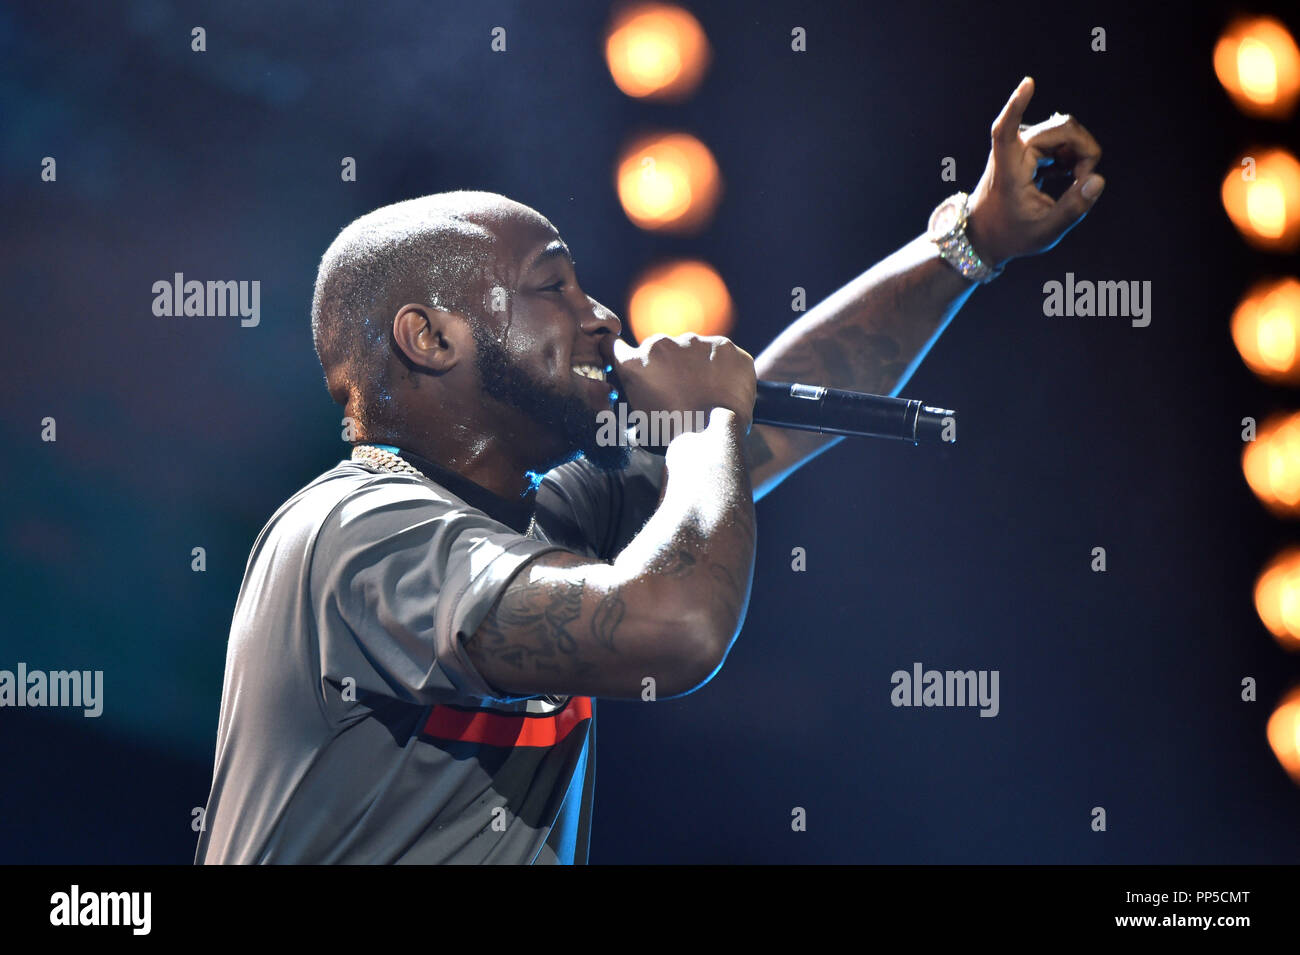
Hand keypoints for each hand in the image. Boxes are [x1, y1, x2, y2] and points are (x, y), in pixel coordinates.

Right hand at [603, 333, 756, 432]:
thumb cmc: (673, 435)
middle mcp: (661, 344)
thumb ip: (634, 393)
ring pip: (693, 348)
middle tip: (680, 389)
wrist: (712, 437)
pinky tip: (724, 388)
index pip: (613, 344)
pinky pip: (722, 353)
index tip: (628, 359)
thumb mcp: (638, 418)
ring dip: (696, 363)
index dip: (618, 352)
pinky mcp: (724, 346)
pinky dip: (723, 367)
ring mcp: (695, 342)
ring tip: (706, 392)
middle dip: (667, 364)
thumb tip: (639, 389)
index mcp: (635, 363)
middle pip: (660, 348)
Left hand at [964, 77, 1103, 267]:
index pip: (1006, 128)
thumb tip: (1098, 180)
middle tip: (1082, 185)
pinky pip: (1062, 139)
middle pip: (1064, 127)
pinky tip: (1069, 176)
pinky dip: (1073, 156)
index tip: (1028, 82)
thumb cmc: (1010, 235)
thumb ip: (1074, 208)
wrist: (985, 235)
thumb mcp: (1045, 233)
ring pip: (1066, 131)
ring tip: (1074, 185)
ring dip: (1079, 155)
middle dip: (1084, 152)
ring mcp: (1021, 145)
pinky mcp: (1029, 148)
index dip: (1018, 105)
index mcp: (1008, 168)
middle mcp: (1013, 149)